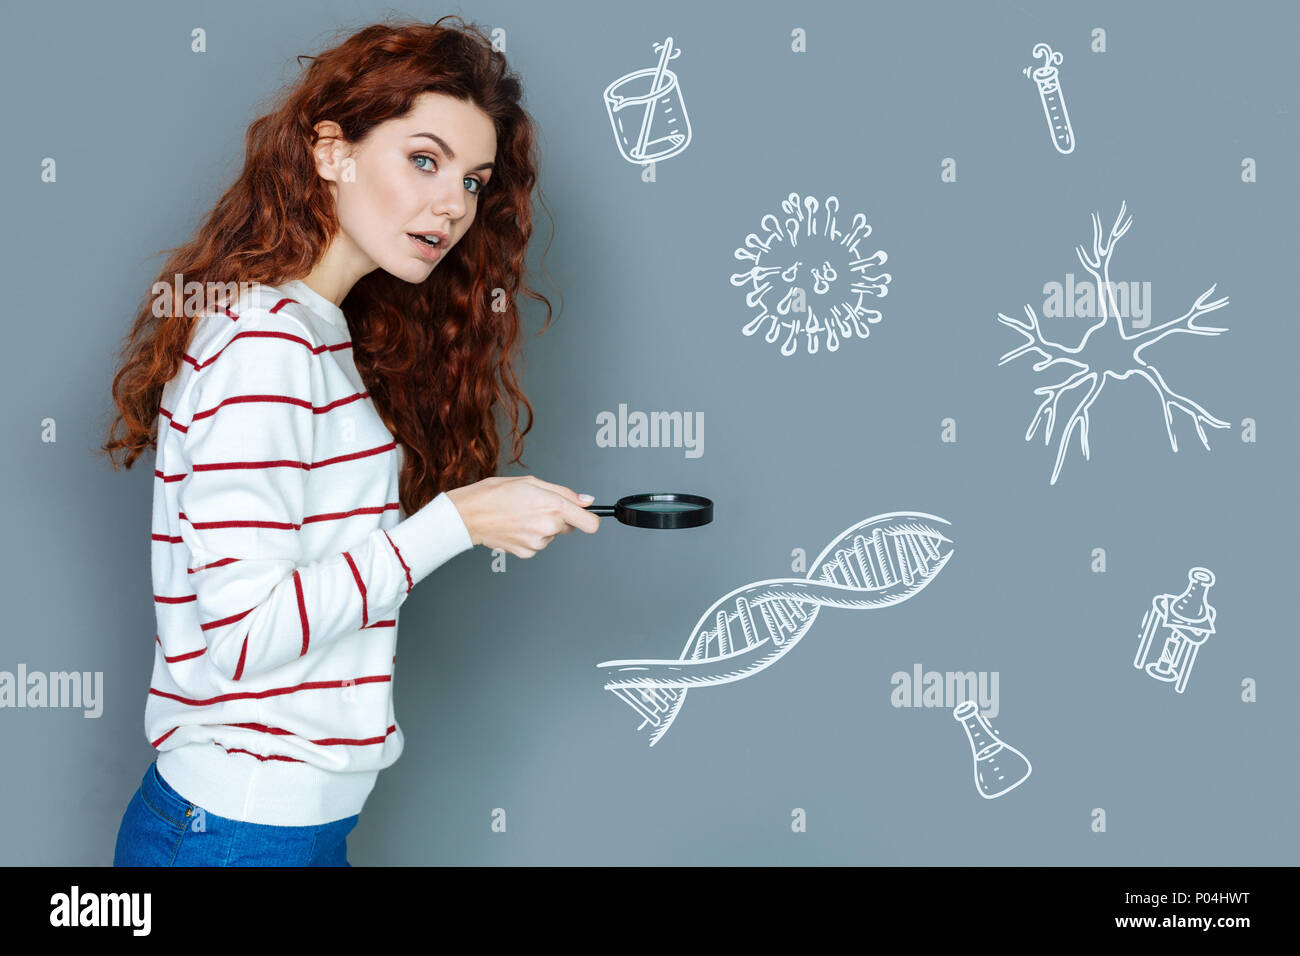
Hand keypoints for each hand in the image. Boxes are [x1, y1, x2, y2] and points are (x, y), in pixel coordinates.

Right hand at [445, 476, 600, 557]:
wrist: (470, 514)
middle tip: (537, 506)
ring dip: (542, 526)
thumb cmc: (496, 494)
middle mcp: (548, 527)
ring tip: (521, 515)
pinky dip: (531, 536)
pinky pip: (538, 544)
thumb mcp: (532, 482)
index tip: (587, 516)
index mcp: (554, 507)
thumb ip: (564, 493)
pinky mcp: (528, 553)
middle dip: (559, 517)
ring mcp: (538, 543)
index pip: (591, 523)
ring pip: (552, 534)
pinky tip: (516, 526)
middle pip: (569, 526)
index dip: (591, 519)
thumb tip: (586, 501)